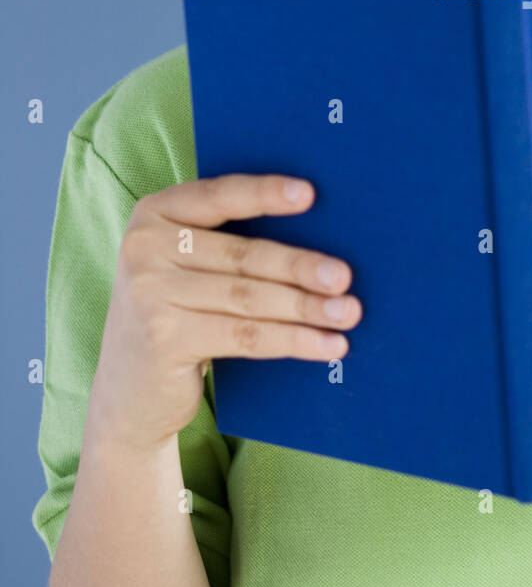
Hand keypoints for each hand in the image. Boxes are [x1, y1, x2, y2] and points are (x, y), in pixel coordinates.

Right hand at [89, 174, 361, 451]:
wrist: (129, 393)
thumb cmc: (177, 314)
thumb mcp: (187, 268)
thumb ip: (228, 244)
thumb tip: (318, 238)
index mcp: (154, 214)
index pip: (219, 196)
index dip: (265, 194)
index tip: (310, 194)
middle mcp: (144, 248)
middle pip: (243, 255)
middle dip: (301, 267)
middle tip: (345, 277)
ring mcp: (150, 295)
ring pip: (249, 298)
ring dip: (306, 307)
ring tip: (347, 313)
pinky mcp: (165, 340)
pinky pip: (245, 336)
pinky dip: (292, 340)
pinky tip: (326, 345)